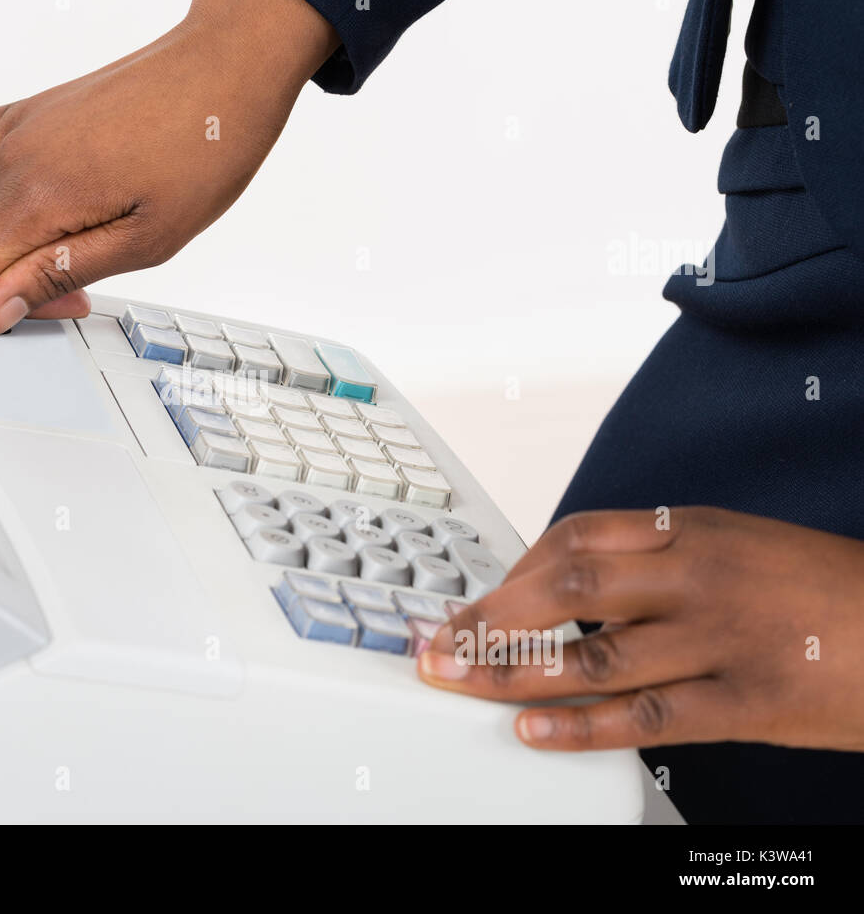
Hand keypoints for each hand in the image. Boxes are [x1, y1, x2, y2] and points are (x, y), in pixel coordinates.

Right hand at [0, 0, 338, 333]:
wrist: (224, 72)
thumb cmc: (202, 152)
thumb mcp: (143, 242)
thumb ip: (57, 275)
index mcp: (37, 194)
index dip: (8, 303)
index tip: (66, 297)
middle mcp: (12, 154)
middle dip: (13, 274)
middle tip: (83, 272)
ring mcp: (15, 126)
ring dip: (5, 235)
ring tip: (69, 234)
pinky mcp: (25, 109)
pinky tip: (28, 194)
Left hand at [417, 507, 863, 752]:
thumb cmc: (821, 589)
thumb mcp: (736, 544)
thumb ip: (657, 560)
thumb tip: (573, 585)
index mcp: (693, 530)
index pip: (575, 536)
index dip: (512, 570)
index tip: (475, 599)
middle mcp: (698, 576)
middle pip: (567, 586)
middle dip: (489, 616)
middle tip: (438, 642)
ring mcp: (721, 638)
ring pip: (592, 652)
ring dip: (511, 671)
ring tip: (459, 682)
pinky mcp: (746, 702)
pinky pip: (645, 715)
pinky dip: (580, 725)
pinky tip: (533, 730)